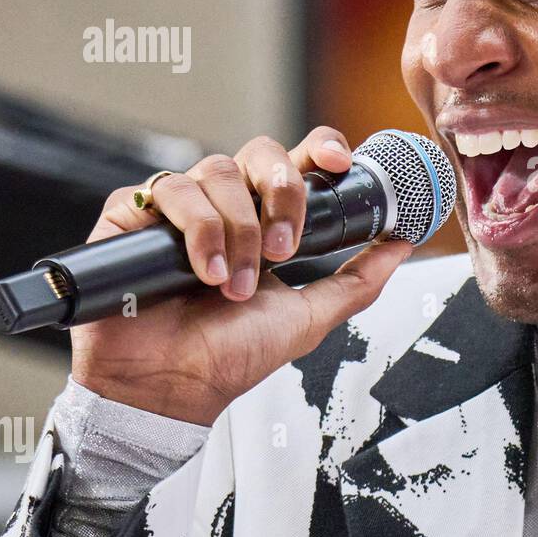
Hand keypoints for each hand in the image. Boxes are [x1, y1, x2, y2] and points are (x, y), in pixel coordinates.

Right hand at [70, 126, 412, 424]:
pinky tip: (200, 271)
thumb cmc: (230, 356)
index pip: (296, 163)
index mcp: (267, 222)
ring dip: (237, 230)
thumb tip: (404, 244)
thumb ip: (358, 280)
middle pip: (260, 153)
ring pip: (219, 171)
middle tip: (284, 248)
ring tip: (232, 283)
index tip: (339, 163)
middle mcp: (226, 207)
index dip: (320, 149)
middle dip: (282, 194)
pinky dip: (194, 228)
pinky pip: (168, 189)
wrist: (170, 388)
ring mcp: (180, 208)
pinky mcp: (134, 216)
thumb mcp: (310, 317)